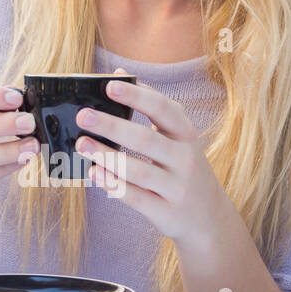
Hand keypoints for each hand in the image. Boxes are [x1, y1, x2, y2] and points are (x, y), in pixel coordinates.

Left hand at [73, 67, 234, 253]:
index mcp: (185, 134)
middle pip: (146, 139)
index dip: (137, 96)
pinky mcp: (166, 213)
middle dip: (112, 126)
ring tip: (81, 144)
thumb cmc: (181, 166)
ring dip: (107, 156)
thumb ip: (151, 106)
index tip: (110, 85)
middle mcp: (185, 159)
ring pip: (139, 170)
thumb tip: (118, 74)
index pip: (163, 109)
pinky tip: (94, 173)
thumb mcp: (177, 137)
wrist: (209, 217)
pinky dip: (114, 185)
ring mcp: (177, 188)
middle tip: (83, 115)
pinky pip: (137, 198)